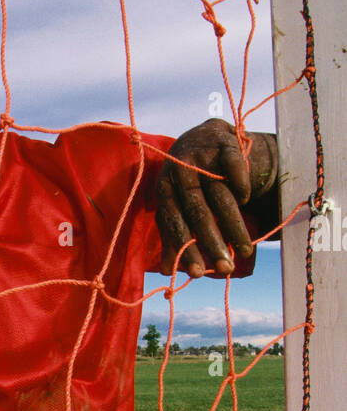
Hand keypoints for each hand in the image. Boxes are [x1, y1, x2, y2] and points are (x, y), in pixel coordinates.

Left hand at [155, 118, 277, 277]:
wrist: (204, 136)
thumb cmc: (188, 180)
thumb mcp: (175, 202)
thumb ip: (172, 234)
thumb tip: (167, 272)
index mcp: (164, 188)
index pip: (174, 223)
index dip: (185, 249)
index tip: (198, 274)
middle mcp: (180, 171)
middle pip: (198, 212)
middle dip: (212, 243)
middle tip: (226, 269)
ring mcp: (203, 156)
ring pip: (221, 197)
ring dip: (234, 227)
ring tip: (245, 251)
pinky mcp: (225, 145)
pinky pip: (236, 169)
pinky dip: (242, 187)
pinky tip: (246, 201)